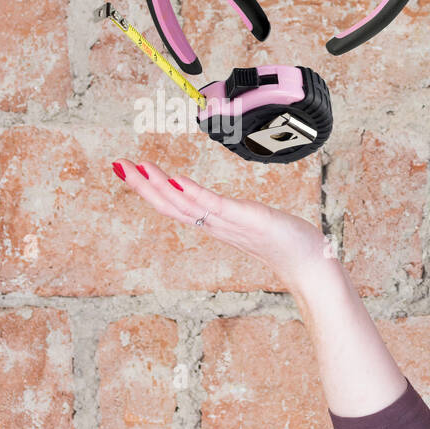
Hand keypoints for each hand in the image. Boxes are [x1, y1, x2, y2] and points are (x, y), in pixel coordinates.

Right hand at [111, 159, 332, 288]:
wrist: (311, 264)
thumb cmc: (287, 242)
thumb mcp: (252, 222)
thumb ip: (232, 214)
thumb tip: (218, 204)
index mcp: (216, 224)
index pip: (175, 206)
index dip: (149, 190)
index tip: (128, 170)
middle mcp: (218, 226)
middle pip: (172, 206)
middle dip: (143, 186)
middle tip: (118, 165)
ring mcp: (231, 224)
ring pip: (187, 206)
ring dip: (159, 187)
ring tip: (136, 168)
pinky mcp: (249, 219)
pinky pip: (217, 207)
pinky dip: (195, 194)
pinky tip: (176, 180)